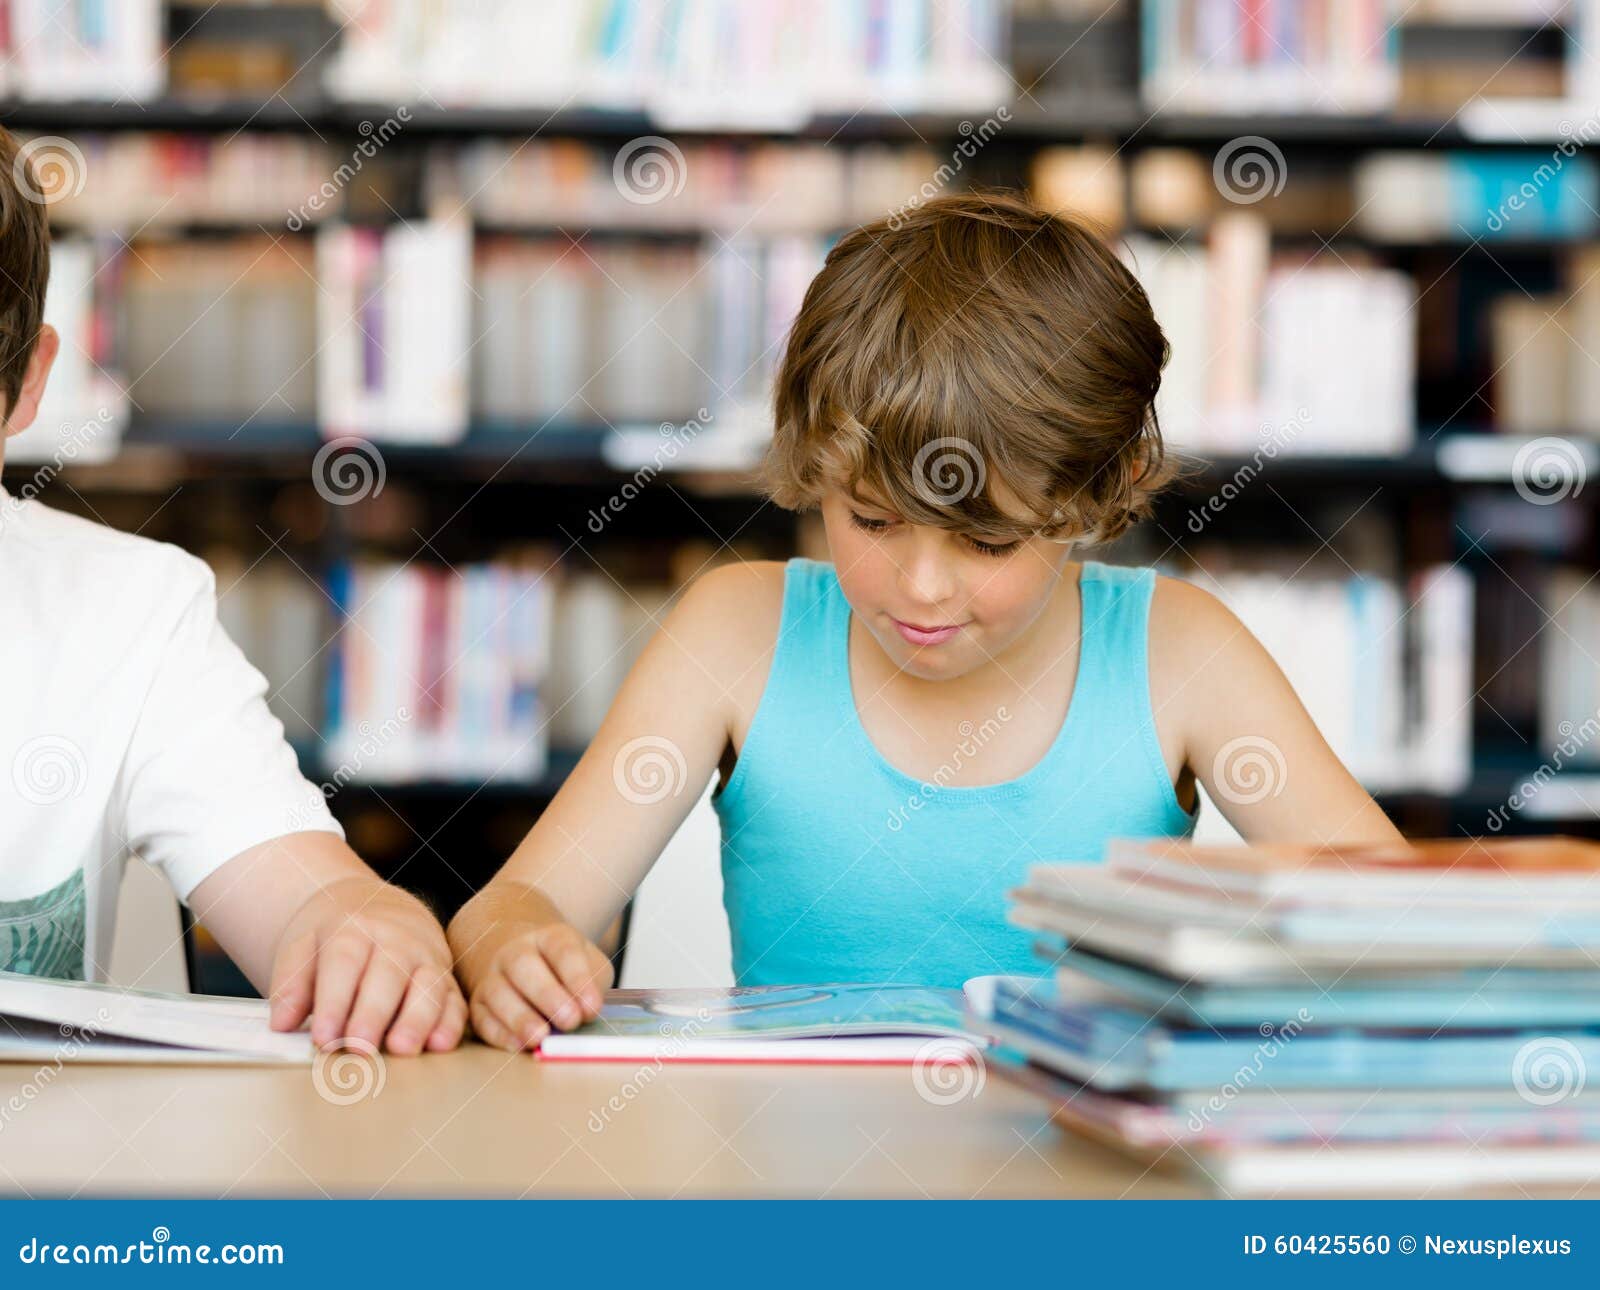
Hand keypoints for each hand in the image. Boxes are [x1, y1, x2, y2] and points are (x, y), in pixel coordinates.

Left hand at [267, 876, 467, 1054]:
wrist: (379, 906)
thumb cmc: (337, 937)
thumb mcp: (304, 946)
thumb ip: (290, 985)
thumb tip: (282, 1024)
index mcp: (355, 929)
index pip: (344, 963)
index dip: (333, 1002)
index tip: (323, 1038)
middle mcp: (397, 940)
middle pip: (388, 975)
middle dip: (374, 1014)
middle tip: (360, 1048)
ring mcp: (427, 957)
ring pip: (428, 986)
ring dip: (417, 1019)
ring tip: (402, 1049)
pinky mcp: (448, 977)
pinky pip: (454, 999)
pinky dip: (451, 1022)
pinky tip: (440, 1044)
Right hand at [464, 921, 613, 1051]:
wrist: (522, 959)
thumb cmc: (565, 970)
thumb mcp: (589, 965)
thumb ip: (593, 985)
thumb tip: (587, 1013)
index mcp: (549, 937)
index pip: (562, 950)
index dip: (578, 979)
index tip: (593, 1007)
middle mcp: (515, 952)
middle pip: (523, 966)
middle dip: (548, 995)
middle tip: (570, 1021)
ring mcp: (493, 976)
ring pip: (497, 992)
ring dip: (520, 1018)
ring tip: (541, 1037)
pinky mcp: (478, 1004)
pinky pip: (482, 1018)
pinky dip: (499, 1034)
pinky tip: (519, 1045)